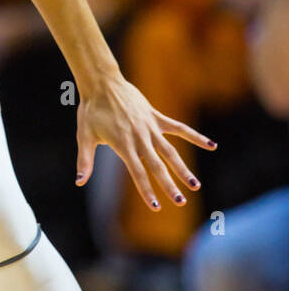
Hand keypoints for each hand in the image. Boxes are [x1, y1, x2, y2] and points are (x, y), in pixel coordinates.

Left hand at [75, 73, 216, 209]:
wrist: (102, 83)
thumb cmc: (91, 111)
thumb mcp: (84, 137)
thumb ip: (84, 161)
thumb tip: (79, 182)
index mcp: (123, 145)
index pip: (137, 173)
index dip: (147, 190)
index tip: (156, 206)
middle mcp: (139, 138)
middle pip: (157, 166)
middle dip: (169, 185)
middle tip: (181, 202)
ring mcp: (150, 127)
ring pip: (171, 151)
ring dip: (183, 169)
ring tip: (195, 185)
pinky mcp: (156, 117)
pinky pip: (179, 129)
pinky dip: (195, 137)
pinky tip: (212, 145)